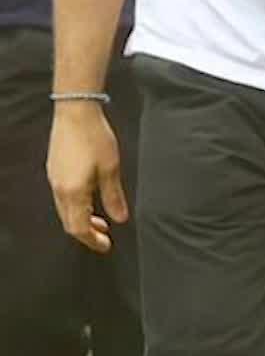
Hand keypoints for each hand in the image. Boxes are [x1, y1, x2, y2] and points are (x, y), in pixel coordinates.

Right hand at [47, 103, 127, 253]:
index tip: (106, 245)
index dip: (92, 241)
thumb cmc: (94, 136)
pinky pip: (62, 197)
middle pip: (69, 222)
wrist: (75, 111)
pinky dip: (76, 206)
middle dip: (87, 233)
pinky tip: (89, 199)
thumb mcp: (111, 169)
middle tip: (104, 236)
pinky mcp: (54, 169)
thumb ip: (114, 197)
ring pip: (65, 210)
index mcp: (73, 192)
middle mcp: (59, 188)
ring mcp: (54, 179)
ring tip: (100, 221)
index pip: (79, 228)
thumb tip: (120, 218)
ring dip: (81, 219)